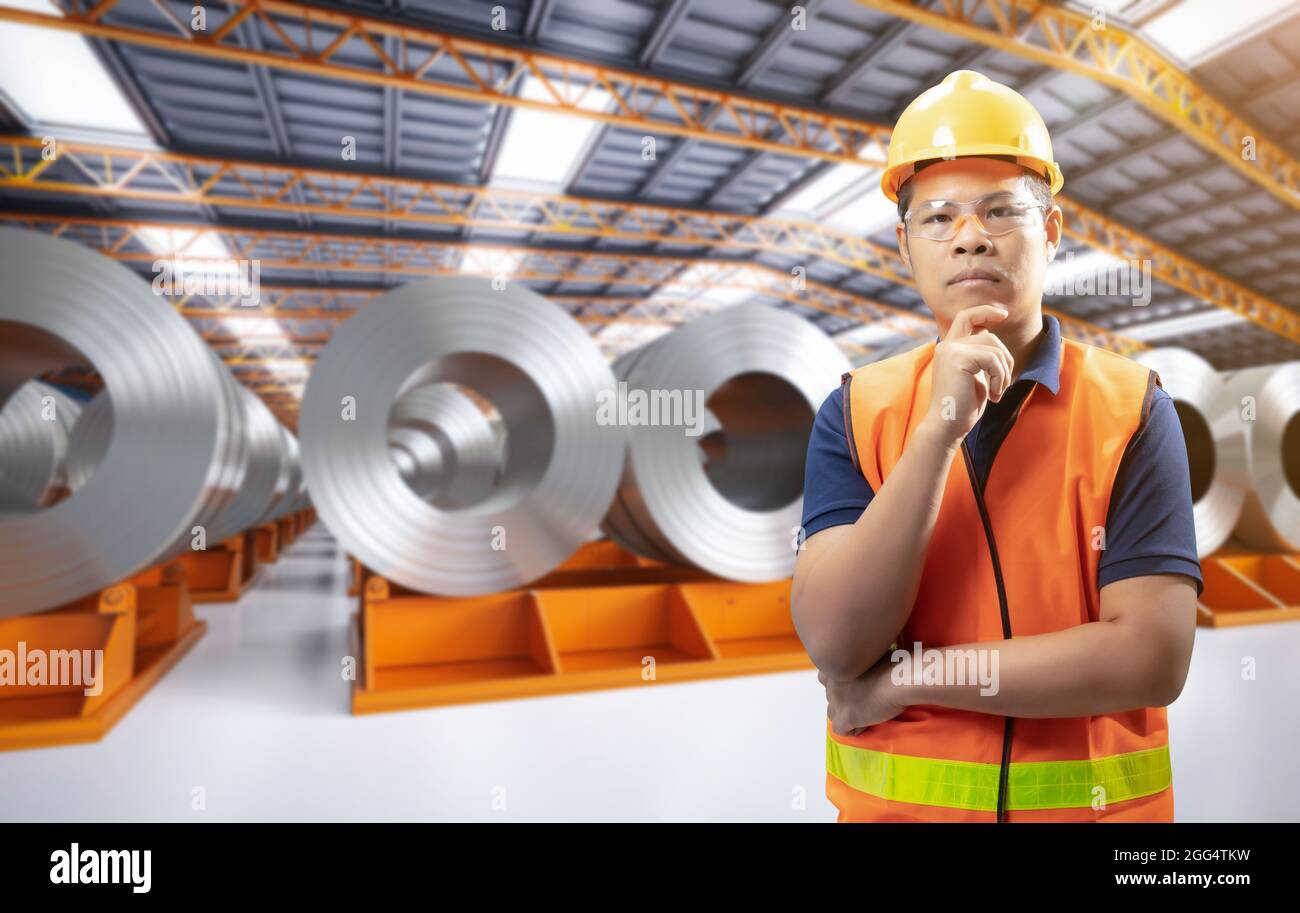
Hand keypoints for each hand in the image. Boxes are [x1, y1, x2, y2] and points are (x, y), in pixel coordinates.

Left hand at [820, 652, 911, 736]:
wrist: (899, 679)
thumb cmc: (894, 664)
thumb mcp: (870, 658)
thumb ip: (860, 666)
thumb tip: (867, 673)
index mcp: (836, 667)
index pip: (824, 679)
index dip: (839, 686)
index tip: (855, 689)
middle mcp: (831, 683)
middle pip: (831, 698)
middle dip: (845, 702)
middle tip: (865, 702)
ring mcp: (837, 700)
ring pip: (833, 714)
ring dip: (847, 715)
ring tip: (867, 714)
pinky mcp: (846, 717)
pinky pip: (841, 730)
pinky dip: (853, 730)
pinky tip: (868, 724)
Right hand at [921, 304, 1014, 446]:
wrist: (946, 426)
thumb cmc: (962, 408)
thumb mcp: (974, 376)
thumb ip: (979, 356)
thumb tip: (988, 333)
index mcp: (948, 349)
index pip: (966, 318)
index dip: (985, 311)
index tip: (1003, 314)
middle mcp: (947, 346)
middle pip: (988, 335)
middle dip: (1005, 356)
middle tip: (1004, 382)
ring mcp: (951, 351)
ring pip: (994, 348)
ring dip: (1004, 372)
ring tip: (998, 392)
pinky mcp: (958, 358)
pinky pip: (993, 359)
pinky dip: (1001, 378)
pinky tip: (994, 395)